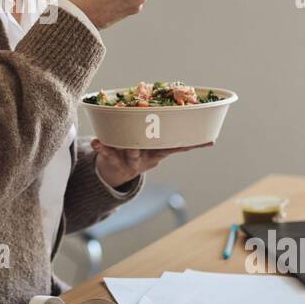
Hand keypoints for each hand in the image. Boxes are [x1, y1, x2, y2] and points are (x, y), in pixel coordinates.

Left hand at [91, 138, 215, 187]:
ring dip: (127, 146)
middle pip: (154, 149)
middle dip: (156, 142)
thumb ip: (171, 138)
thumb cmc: (139, 153)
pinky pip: (107, 154)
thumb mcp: (154, 149)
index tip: (208, 140)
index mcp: (158, 152)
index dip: (191, 143)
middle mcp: (146, 157)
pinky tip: (96, 142)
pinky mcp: (113, 160)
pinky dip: (102, 148)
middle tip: (156, 133)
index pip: (177, 146)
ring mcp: (130, 161)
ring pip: (131, 153)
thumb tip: (200, 129)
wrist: (116, 174)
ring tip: (124, 141)